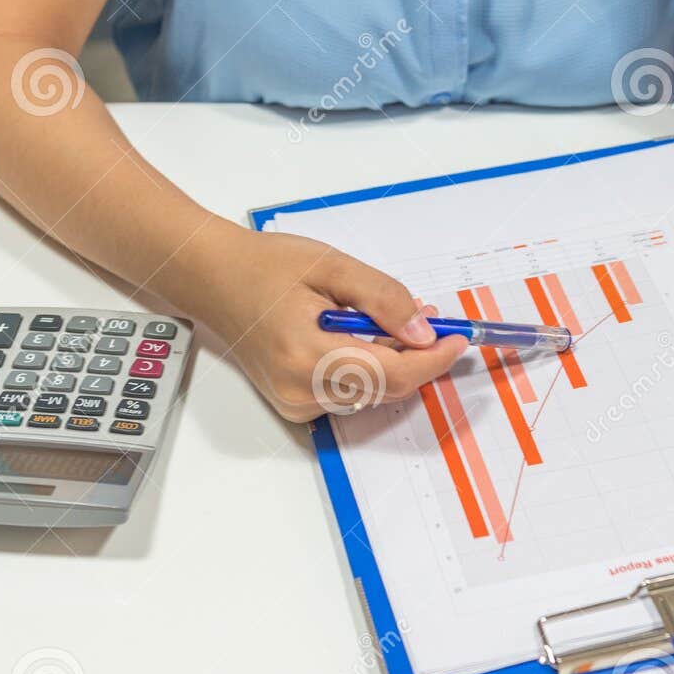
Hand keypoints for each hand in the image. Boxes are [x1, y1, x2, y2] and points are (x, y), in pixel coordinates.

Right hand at [206, 223, 467, 422]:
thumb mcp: (332, 266)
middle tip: (429, 318)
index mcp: (305, 355)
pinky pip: (351, 393)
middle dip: (416, 356)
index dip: (432, 359)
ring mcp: (295, 404)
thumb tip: (424, 331)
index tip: (457, 338)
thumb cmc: (267, 267)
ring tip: (383, 318)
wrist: (216, 280)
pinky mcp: (295, 406)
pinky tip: (359, 337)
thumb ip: (382, 298)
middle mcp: (299, 390)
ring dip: (392, 360)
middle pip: (386, 388)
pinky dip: (368, 367)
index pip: (390, 374)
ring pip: (372, 393)